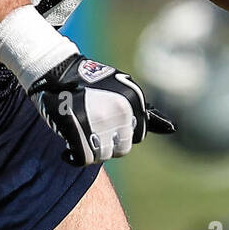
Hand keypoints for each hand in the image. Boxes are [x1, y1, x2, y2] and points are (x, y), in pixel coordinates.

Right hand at [29, 55, 173, 165]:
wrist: (55, 70)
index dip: (120, 133)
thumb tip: (172, 129)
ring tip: (78, 135)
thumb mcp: (122, 89)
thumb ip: (143, 111)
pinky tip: (67, 151)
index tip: (105, 123)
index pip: (137, 135)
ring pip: (104, 155)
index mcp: (133, 100)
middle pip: (123, 148)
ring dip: (90, 150)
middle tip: (90, 130)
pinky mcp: (79, 129)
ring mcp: (101, 120)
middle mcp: (121, 110)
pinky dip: (74, 157)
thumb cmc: (88, 81)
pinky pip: (84, 159)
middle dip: (107, 143)